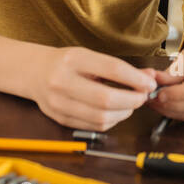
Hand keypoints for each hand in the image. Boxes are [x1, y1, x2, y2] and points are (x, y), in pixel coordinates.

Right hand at [28, 46, 157, 130]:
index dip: (136, 79)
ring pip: (101, 117)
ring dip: (123, 113)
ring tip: (130, 105)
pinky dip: (110, 121)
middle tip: (142, 97)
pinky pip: (93, 126)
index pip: (112, 69)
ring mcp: (59, 102)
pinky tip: (115, 112)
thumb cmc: (66, 63)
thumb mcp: (91, 57)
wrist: (34, 73)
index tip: (149, 83)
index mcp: (73, 59)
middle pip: (106, 98)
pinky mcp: (60, 119)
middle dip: (132, 100)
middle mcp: (63, 81)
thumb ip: (121, 68)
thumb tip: (150, 77)